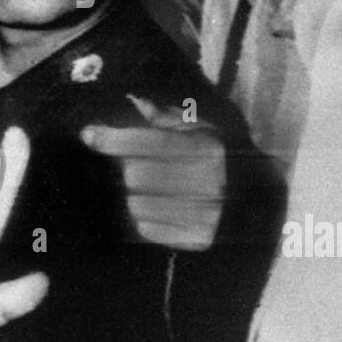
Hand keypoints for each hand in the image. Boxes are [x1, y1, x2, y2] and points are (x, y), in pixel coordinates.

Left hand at [81, 94, 226, 250]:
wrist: (253, 202)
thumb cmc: (220, 157)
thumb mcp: (201, 129)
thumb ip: (166, 117)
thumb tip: (135, 102)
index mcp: (205, 149)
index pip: (150, 143)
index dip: (115, 139)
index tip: (89, 134)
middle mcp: (203, 182)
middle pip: (137, 176)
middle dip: (125, 167)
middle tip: (129, 163)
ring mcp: (200, 215)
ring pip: (136, 205)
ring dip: (132, 194)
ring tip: (145, 187)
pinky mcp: (193, 239)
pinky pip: (146, 229)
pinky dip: (142, 218)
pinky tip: (154, 207)